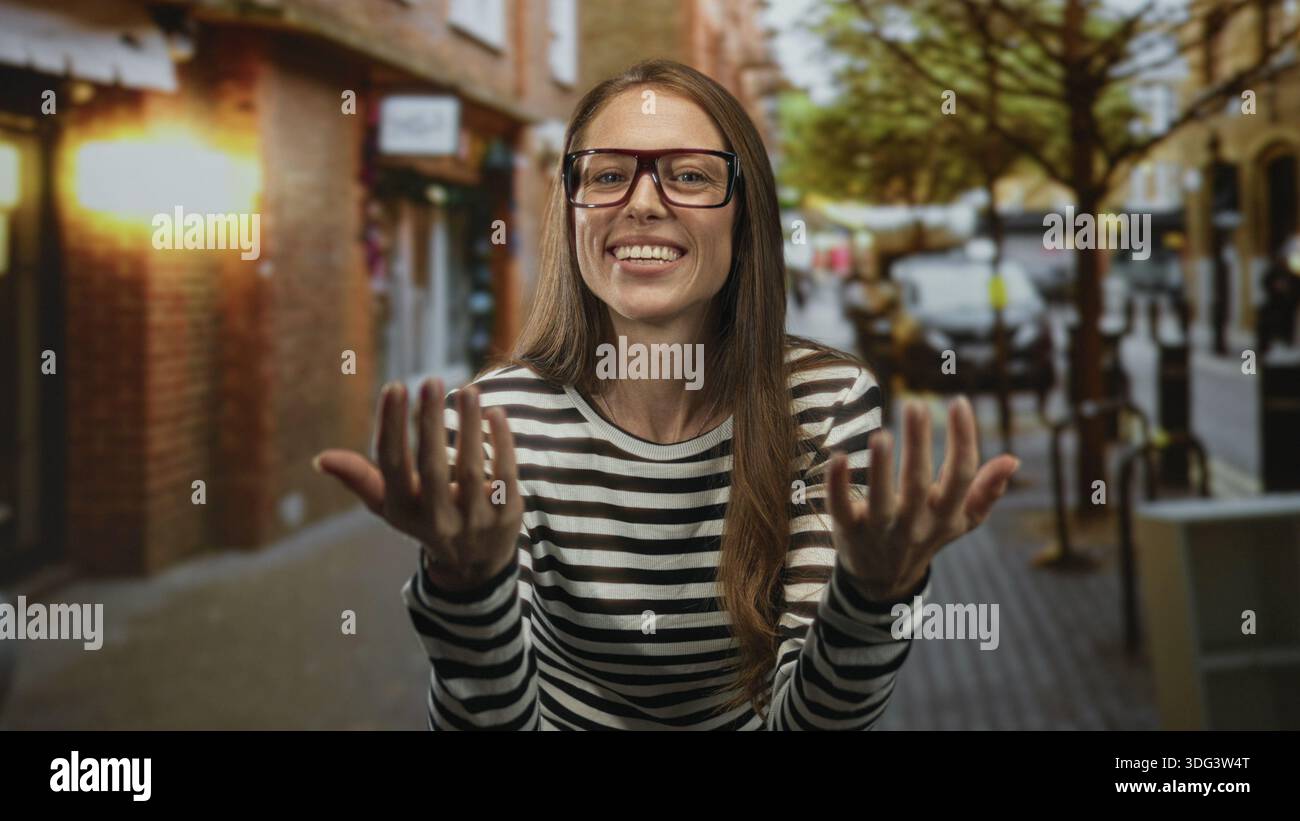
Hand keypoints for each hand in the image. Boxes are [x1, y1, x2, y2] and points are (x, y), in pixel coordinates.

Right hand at [313, 379, 522, 591]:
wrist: (476, 563)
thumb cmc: (426, 518)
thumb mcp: (391, 505)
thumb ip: (360, 480)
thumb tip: (322, 459)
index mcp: (404, 510)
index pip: (393, 465)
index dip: (391, 426)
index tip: (395, 386)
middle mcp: (438, 519)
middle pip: (432, 467)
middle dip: (430, 422)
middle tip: (431, 381)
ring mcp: (475, 520)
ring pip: (472, 469)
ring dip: (469, 427)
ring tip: (468, 390)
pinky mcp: (507, 516)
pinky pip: (506, 475)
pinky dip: (502, 443)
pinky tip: (495, 413)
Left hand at [827, 396, 1018, 601]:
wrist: (883, 582)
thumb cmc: (926, 535)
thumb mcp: (961, 520)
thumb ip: (987, 491)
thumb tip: (1013, 460)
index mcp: (946, 516)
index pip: (960, 476)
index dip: (963, 440)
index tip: (958, 402)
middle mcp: (914, 525)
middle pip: (918, 484)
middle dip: (918, 445)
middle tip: (916, 404)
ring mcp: (880, 531)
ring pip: (881, 502)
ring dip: (881, 469)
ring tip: (881, 435)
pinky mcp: (849, 532)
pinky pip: (841, 510)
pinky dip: (837, 486)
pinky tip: (838, 457)